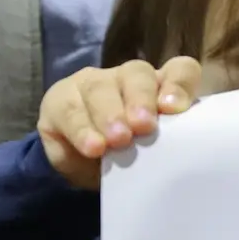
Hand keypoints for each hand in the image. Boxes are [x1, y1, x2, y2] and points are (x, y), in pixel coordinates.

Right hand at [38, 57, 201, 187]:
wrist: (82, 168)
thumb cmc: (128, 158)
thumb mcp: (151, 154)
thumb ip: (164, 147)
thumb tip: (173, 156)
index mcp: (159, 87)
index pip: (179, 71)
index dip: (179, 85)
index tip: (175, 109)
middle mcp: (125, 78)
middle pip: (136, 74)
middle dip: (140, 99)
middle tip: (144, 126)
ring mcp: (90, 84)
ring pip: (100, 88)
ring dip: (109, 114)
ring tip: (117, 140)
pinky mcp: (59, 100)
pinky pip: (69, 110)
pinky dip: (82, 130)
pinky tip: (92, 148)